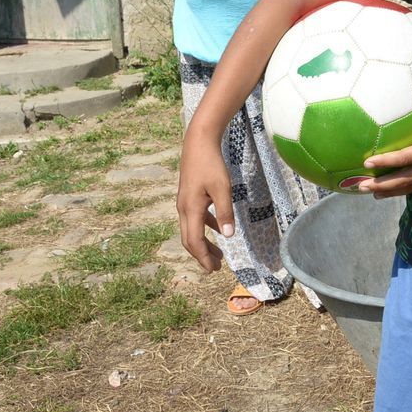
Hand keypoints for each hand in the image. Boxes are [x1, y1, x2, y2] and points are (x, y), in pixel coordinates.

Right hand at [175, 139, 234, 271]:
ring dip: (204, 242)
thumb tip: (227, 235)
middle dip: (202, 255)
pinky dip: (205, 227)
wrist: (198, 142)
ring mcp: (185, 202)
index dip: (203, 257)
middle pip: (190, 239)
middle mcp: (184, 208)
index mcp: (191, 209)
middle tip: (215, 267)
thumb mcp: (222, 188)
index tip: (213, 269)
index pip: (194, 241)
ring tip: (218, 254)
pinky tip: (216, 228)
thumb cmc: (211, 164)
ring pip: (192, 229)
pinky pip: (195, 217)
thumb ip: (225, 212)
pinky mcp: (189, 195)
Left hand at [358, 77, 411, 197]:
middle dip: (382, 185)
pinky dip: (405, 189)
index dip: (385, 161)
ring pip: (410, 187)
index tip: (367, 163)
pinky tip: (396, 189)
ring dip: (391, 191)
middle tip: (361, 187)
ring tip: (373, 193)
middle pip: (403, 181)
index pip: (405, 158)